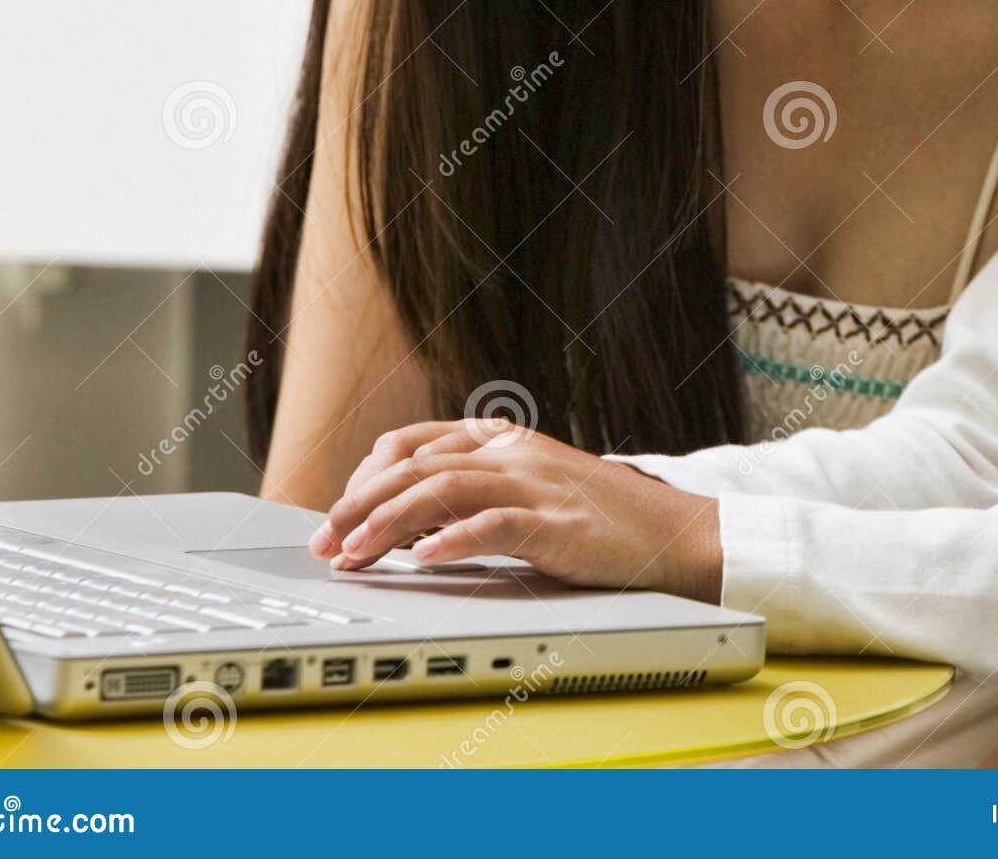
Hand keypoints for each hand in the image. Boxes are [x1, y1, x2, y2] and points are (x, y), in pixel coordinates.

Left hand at [307, 419, 722, 601]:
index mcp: (499, 439)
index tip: (336, 520)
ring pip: (441, 490)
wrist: (673, 533)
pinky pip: (495, 524)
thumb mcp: (528, 488)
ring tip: (356, 555)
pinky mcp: (559, 523)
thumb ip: (472, 491)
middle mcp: (511, 453)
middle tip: (324, 544)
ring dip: (387, 524)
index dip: (363, 481)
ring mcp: (536, 484)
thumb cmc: (598, 518)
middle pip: (413, 466)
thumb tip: (402, 521)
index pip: (408, 444)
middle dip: (358, 506)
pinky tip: (423, 559)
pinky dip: (453, 540)